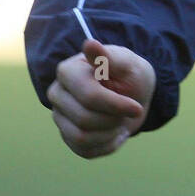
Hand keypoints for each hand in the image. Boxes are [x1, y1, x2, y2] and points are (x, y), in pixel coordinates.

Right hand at [46, 38, 155, 158]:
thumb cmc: (130, 75)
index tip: (137, 107)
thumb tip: (89, 44)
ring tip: (122, 121)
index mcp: (68, 71)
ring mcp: (59, 116)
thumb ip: (108, 58)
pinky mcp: (66, 135)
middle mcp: (57, 93)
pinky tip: (116, 133)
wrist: (133, 94)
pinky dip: (108, 145)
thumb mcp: (127, 64)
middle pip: (84, 120)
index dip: (116, 105)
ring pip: (81, 138)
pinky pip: (85, 151)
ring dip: (111, 133)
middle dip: (114, 119)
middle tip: (129, 111)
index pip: (88, 96)